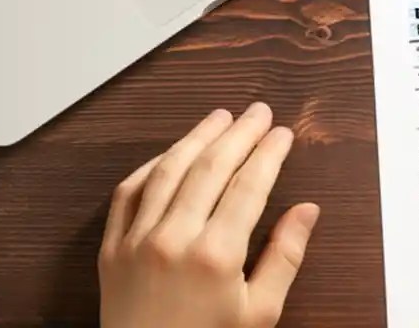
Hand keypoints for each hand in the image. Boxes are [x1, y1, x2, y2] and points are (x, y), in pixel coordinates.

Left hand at [99, 104, 319, 327]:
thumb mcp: (260, 313)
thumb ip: (285, 257)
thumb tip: (307, 210)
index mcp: (215, 256)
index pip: (249, 186)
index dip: (269, 153)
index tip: (282, 133)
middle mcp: (173, 240)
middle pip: (210, 168)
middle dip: (238, 133)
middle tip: (258, 111)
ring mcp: (136, 241)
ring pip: (168, 171)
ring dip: (196, 137)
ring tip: (220, 117)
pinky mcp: (111, 249)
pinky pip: (128, 193)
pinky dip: (151, 166)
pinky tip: (171, 153)